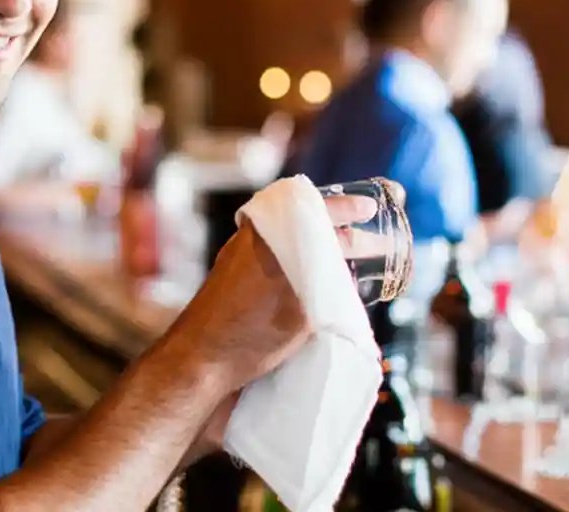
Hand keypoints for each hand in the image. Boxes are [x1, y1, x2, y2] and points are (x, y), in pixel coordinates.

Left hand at [170, 195, 376, 395]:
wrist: (198, 359)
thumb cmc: (249, 333)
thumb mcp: (302, 309)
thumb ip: (326, 284)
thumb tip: (346, 276)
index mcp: (269, 236)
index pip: (314, 208)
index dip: (346, 208)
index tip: (369, 210)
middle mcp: (252, 238)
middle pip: (303, 222)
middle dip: (339, 231)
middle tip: (370, 242)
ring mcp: (239, 257)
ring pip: (290, 241)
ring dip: (320, 248)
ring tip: (350, 263)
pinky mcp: (232, 276)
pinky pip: (275, 255)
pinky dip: (301, 261)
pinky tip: (317, 284)